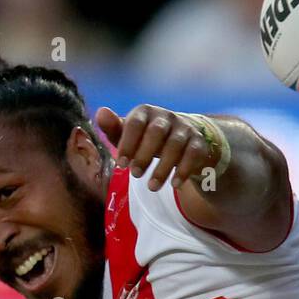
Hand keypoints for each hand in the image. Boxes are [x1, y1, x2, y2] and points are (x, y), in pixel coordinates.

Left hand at [95, 104, 218, 190]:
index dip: (128, 143)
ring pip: (175, 145)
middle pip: (156, 132)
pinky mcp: (198, 142)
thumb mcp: (130, 134)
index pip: (135, 123)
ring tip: (152, 187)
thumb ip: (114, 128)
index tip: (121, 164)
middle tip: (135, 175)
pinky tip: (175, 185)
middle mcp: (167, 116)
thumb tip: (101, 112)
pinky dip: (184, 170)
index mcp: (146, 112)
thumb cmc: (149, 138)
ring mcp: (184, 128)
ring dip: (163, 167)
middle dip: (144, 154)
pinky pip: (193, 154)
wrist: (185, 138)